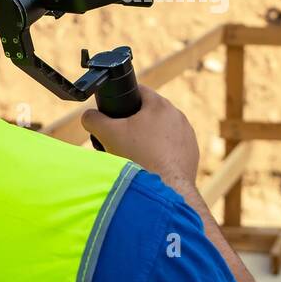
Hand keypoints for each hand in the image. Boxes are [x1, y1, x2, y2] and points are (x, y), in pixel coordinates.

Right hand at [81, 85, 198, 185]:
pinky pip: (173, 149)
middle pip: (151, 113)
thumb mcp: (107, 134)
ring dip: (150, 139)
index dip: (124, 99)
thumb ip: (93, 119)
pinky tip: (151, 165)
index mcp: (160, 105)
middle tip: (122, 138)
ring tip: (136, 155)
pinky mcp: (191, 154)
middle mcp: (178, 117)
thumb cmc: (137, 158)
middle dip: (136, 123)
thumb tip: (89, 117)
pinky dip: (162, 154)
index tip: (116, 112)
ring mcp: (187, 136)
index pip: (139, 91)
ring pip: (163, 132)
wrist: (163, 190)